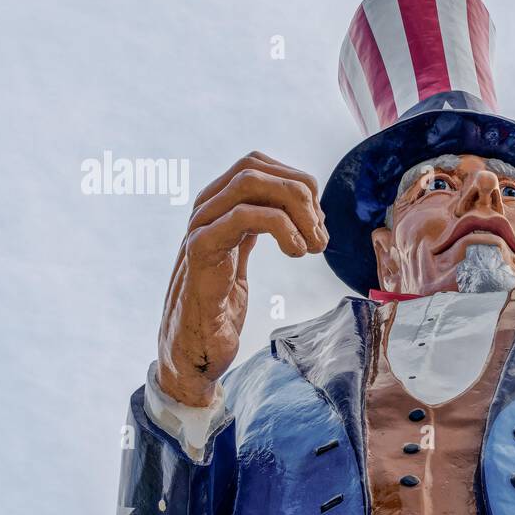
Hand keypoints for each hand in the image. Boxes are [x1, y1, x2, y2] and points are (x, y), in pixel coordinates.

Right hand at [156, 152, 326, 406]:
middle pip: (254, 165)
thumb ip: (257, 229)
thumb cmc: (219, 308)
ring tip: (314, 245)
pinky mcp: (200, 251)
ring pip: (249, 183)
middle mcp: (205, 209)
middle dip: (299, 191)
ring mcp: (199, 227)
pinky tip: (297, 253)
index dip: (297, 182)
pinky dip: (281, 227)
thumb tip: (298, 210)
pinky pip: (242, 216)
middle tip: (320, 234)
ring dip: (295, 208)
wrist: (193, 350)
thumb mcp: (241, 258)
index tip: (318, 222)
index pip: (257, 163)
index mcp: (217, 207)